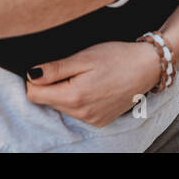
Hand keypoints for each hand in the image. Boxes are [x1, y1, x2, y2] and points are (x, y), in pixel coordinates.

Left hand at [24, 40, 160, 127]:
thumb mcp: (84, 57)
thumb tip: (30, 75)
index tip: (49, 68)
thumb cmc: (117, 57)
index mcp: (73, 96)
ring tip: (86, 76)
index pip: (34, 95)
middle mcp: (80, 114)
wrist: (148, 67)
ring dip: (66, 93)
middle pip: (48, 101)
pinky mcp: (100, 121)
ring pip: (62, 107)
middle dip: (52, 85)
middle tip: (72, 68)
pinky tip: (94, 87)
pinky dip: (79, 100)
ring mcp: (91, 120)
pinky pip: (78, 112)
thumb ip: (55, 69)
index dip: (35, 79)